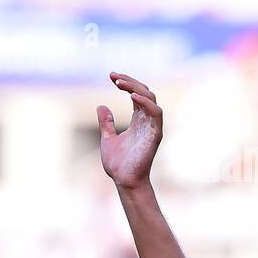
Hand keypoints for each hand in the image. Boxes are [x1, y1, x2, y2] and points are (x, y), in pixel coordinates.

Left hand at [97, 72, 162, 189]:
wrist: (124, 181)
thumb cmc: (118, 164)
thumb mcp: (107, 138)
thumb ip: (106, 123)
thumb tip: (101, 106)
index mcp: (138, 121)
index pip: (137, 94)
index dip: (126, 83)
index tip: (111, 76)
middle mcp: (147, 121)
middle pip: (145, 92)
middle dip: (130, 81)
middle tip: (113, 77)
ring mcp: (152, 127)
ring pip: (151, 99)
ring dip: (136, 88)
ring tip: (120, 83)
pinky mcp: (155, 135)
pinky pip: (156, 113)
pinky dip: (146, 103)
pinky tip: (132, 96)